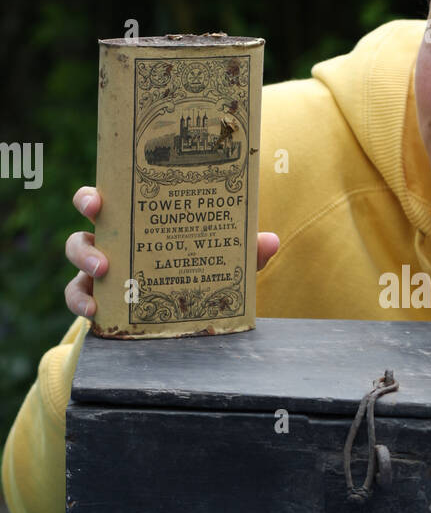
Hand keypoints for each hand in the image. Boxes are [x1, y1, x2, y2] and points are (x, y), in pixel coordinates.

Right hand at [65, 186, 279, 318]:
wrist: (189, 308)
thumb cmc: (197, 266)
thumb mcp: (220, 257)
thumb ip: (243, 249)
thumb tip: (270, 240)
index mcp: (134, 223)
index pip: (104, 203)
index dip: (92, 199)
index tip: (96, 203)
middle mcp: (111, 245)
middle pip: (82, 237)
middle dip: (85, 243)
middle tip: (104, 257)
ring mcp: (101, 275)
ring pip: (77, 269)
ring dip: (85, 274)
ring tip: (104, 280)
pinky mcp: (100, 301)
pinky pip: (80, 301)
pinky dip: (83, 305)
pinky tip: (96, 313)